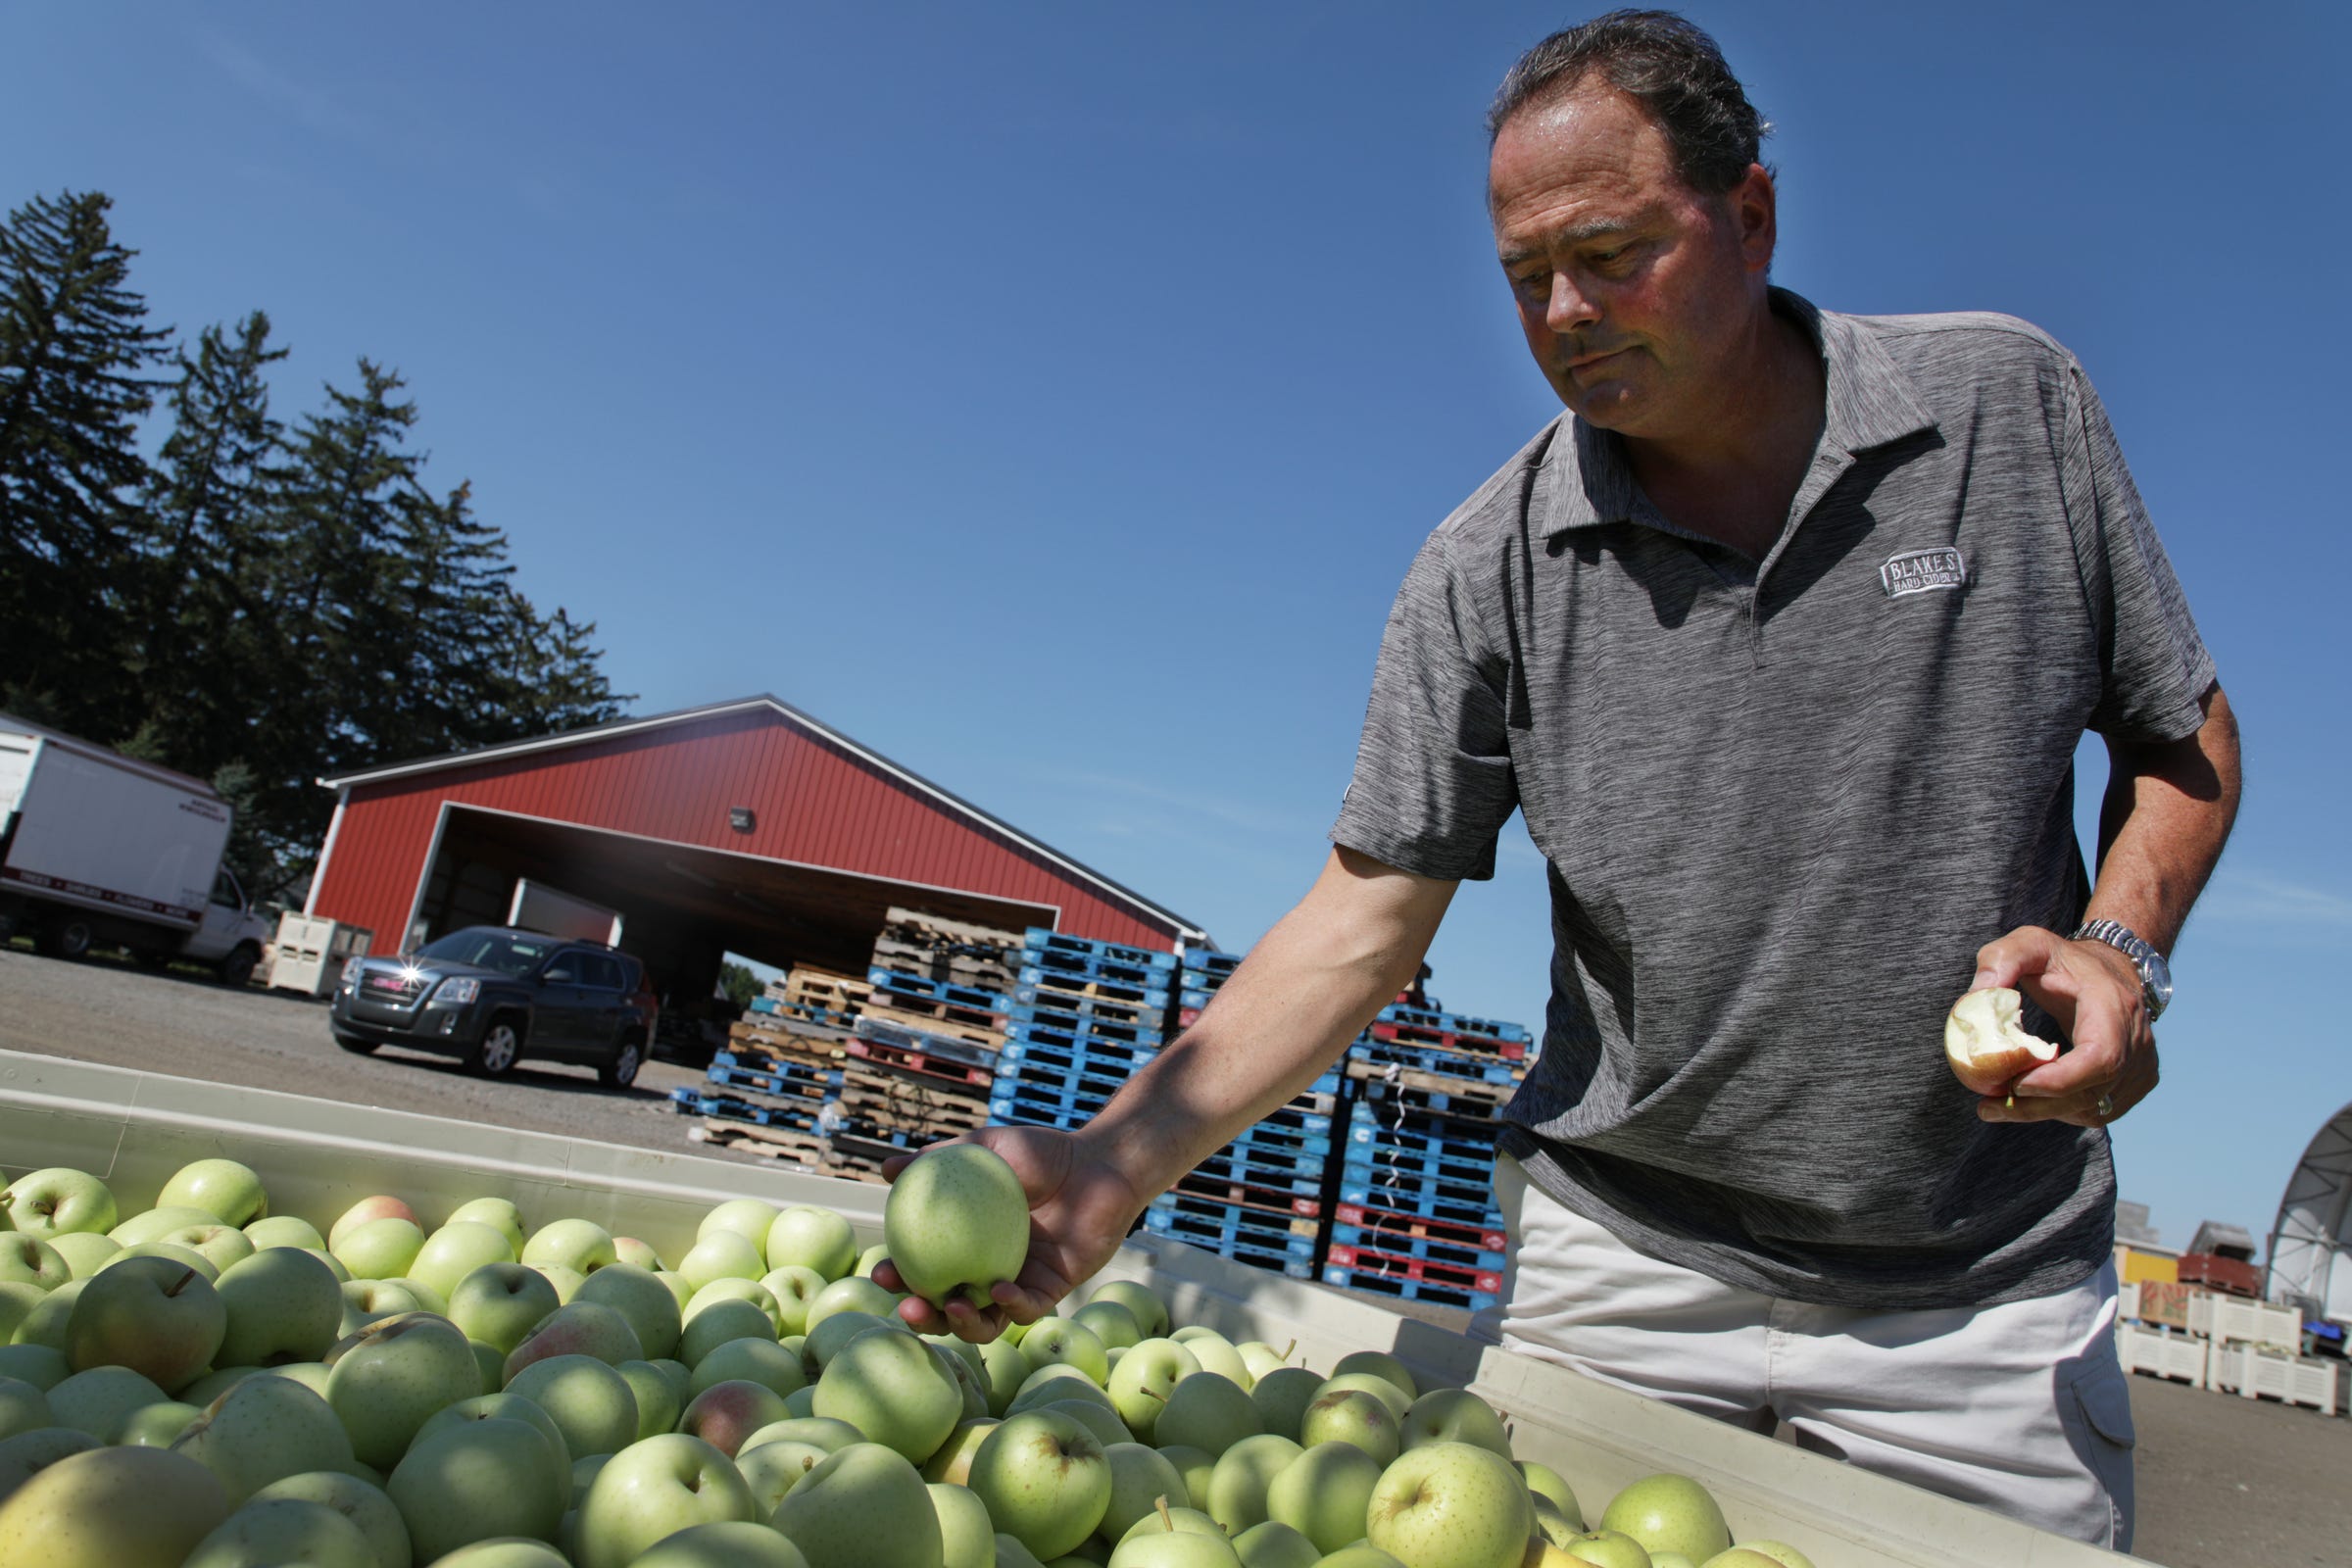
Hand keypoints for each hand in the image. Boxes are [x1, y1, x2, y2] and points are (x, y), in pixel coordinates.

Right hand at [875, 1122, 1146, 1342]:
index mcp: (966, 1244)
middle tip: (908, 1307)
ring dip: (963, 1324)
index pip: (924, 1271)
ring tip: (952, 1305)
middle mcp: (988, 1270)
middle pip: (947, 1308)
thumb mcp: (983, 1150)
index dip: (900, 1280)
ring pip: (986, 1322)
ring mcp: (1020, 1283)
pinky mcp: (1053, 1290)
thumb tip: (885, 1169)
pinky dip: (1012, 1305)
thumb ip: (936, 1159)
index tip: (883, 1273)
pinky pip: (1027, 1308)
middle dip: (924, 1317)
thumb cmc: (1041, 1153)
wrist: (1097, 1162)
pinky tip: (1000, 1289)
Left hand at [1969, 926, 2156, 1127]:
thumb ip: (2000, 960)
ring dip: (2043, 1112)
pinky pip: (2099, 1110)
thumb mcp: (2030, 943)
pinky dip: (2061, 1111)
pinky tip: (2029, 1100)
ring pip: (2094, 1108)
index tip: (2015, 1085)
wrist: (2113, 969)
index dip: (2061, 1080)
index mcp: (2114, 1006)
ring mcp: (2142, 1066)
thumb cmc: (2065, 960)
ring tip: (1997, 1103)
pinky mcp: (2137, 1083)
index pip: (2101, 1057)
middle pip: (2093, 1092)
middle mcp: (2137, 1042)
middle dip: (2037, 1106)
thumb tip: (1975, 997)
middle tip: (1987, 1107)